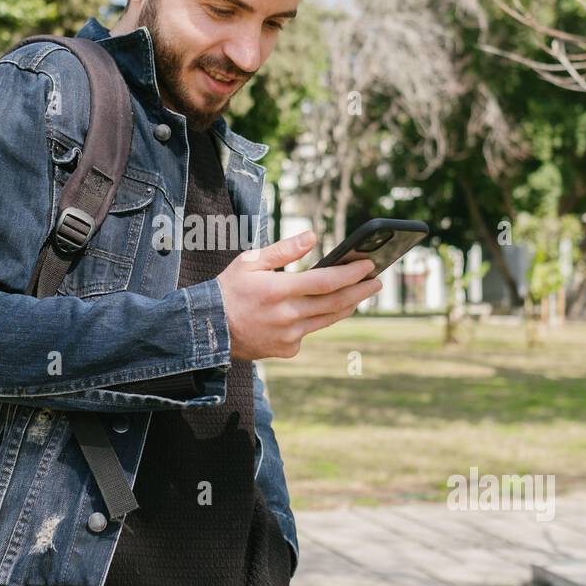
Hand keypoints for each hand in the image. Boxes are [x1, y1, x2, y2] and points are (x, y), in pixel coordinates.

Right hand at [217, 231, 381, 361]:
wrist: (208, 329)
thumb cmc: (228, 290)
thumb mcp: (250, 262)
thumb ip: (284, 250)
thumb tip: (312, 236)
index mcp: (279, 290)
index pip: (326, 281)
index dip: (351, 273)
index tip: (369, 265)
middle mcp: (287, 315)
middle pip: (335, 303)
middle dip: (360, 291)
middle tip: (377, 282)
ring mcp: (288, 336)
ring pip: (327, 319)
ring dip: (347, 306)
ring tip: (360, 294)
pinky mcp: (286, 349)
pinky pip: (309, 332)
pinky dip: (316, 320)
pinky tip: (317, 310)